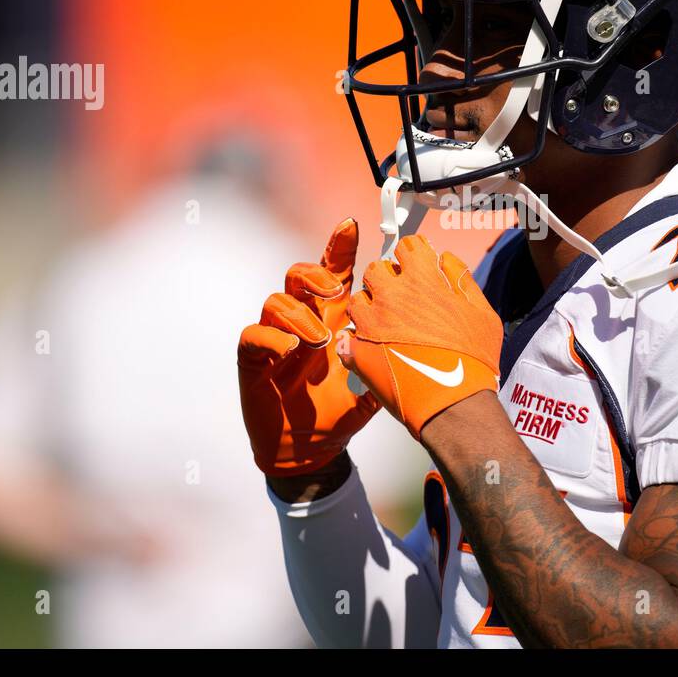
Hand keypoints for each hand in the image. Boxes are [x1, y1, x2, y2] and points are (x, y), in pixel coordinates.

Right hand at [238, 219, 378, 475]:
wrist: (310, 453)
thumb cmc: (339, 413)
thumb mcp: (373, 383)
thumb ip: (391, 357)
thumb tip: (425, 337)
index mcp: (330, 319)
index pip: (334, 274)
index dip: (339, 248)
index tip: (351, 224)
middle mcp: (302, 321)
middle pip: (300, 275)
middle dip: (317, 273)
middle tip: (336, 289)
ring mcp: (276, 339)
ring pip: (277, 300)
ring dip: (300, 313)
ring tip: (320, 338)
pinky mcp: (253, 361)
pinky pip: (252, 335)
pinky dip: (272, 337)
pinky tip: (291, 350)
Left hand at [336, 235, 502, 439]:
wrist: (455, 407)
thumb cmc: (473, 364)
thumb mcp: (482, 313)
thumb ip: (461, 279)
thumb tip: (446, 260)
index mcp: (424, 281)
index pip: (408, 247)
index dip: (414, 256)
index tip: (416, 265)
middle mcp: (393, 296)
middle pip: (378, 269)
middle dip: (388, 279)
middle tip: (402, 298)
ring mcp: (372, 323)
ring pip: (359, 299)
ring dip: (371, 307)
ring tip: (388, 327)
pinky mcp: (358, 350)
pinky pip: (349, 335)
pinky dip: (359, 339)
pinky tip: (377, 349)